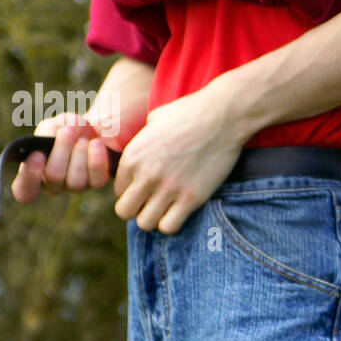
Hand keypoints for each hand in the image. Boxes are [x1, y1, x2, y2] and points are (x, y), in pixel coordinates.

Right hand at [10, 112, 115, 205]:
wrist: (94, 129)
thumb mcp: (54, 124)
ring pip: (75, 181)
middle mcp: (53, 184)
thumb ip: (48, 130)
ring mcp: (74, 186)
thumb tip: (50, 138)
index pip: (24, 190)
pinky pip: (96, 180)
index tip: (37, 155)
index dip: (29, 177)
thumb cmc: (67, 128)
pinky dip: (96, 158)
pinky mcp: (95, 183)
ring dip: (79, 153)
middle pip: (53, 177)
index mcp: (35, 172)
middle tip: (67, 131)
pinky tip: (96, 143)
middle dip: (61, 149)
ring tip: (82, 139)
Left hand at [113, 81, 245, 234]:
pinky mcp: (191, 198)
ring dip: (153, 217)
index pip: (118, 190)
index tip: (146, 184)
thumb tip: (139, 151)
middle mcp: (146, 175)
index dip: (131, 189)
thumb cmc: (189, 113)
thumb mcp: (153, 121)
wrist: (222, 116)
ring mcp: (168, 189)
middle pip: (124, 211)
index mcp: (133, 157)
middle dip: (136, 208)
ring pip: (145, 223)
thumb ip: (141, 141)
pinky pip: (169, 226)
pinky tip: (179, 210)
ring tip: (165, 206)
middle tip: (151, 200)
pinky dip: (171, 223)